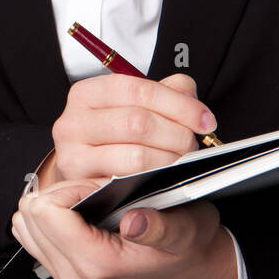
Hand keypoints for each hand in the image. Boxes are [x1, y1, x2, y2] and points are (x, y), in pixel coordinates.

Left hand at [12, 176, 238, 278]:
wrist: (193, 265)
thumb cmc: (190, 241)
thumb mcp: (186, 227)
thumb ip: (158, 227)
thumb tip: (132, 223)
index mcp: (98, 265)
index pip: (47, 211)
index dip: (75, 187)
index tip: (105, 188)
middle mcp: (75, 277)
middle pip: (31, 216)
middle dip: (63, 194)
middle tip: (101, 195)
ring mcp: (65, 277)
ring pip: (25, 224)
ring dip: (55, 204)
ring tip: (92, 202)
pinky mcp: (61, 271)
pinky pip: (32, 234)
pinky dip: (52, 216)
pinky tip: (82, 212)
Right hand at [38, 72, 216, 187]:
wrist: (81, 169)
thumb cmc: (113, 133)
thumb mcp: (134, 104)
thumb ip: (167, 91)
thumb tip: (190, 97)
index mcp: (86, 93)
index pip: (138, 90)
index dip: (178, 104)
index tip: (205, 119)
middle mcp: (73, 122)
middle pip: (138, 123)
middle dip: (177, 134)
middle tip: (193, 143)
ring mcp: (73, 156)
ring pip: (136, 157)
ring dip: (169, 160)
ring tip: (181, 160)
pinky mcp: (82, 188)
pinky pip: (127, 185)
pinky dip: (153, 181)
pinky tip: (164, 177)